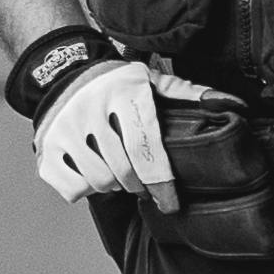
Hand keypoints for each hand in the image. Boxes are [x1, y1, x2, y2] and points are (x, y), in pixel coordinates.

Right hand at [36, 55, 178, 208]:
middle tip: (141, 181)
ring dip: (113, 186)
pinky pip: (73, 189)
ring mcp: (64, 129)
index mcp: (122, 92)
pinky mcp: (45, 147)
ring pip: (99, 182)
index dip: (160, 181)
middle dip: (137, 184)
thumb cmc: (115, 83)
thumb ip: (186, 94)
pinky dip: (86, 189)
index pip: (144, 148)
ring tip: (116, 172)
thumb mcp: (150, 80)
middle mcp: (89, 109)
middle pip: (123, 172)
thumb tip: (228, 103)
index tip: (169, 202)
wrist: (61, 71)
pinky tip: (91, 171)